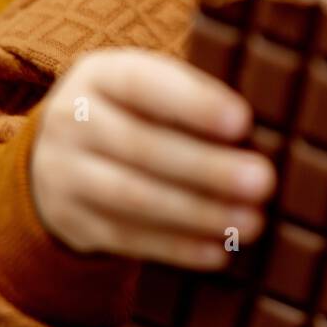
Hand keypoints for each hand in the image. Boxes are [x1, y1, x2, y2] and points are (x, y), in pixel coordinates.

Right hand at [30, 48, 275, 269]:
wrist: (55, 154)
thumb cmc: (134, 111)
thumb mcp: (149, 86)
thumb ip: (194, 96)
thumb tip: (271, 123)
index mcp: (100, 74)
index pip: (143, 83)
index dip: (193, 103)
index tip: (243, 121)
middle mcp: (71, 121)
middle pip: (141, 147)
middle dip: (207, 168)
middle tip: (264, 182)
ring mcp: (63, 175)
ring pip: (132, 198)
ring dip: (197, 213)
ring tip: (252, 222)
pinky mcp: (71, 223)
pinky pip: (126, 238)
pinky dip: (176, 248)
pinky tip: (219, 251)